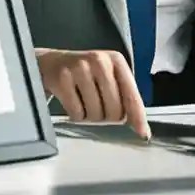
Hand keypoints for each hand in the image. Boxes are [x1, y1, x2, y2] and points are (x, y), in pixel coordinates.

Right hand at [35, 48, 150, 138]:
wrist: (51, 63)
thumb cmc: (85, 73)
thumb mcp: (107, 75)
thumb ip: (124, 95)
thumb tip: (139, 125)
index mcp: (116, 61)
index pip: (131, 94)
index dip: (138, 117)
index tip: (143, 133)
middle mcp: (100, 62)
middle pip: (114, 109)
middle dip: (108, 117)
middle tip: (100, 108)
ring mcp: (80, 68)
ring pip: (95, 113)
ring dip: (91, 116)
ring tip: (85, 102)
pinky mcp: (62, 79)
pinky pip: (77, 113)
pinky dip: (76, 115)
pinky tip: (73, 102)